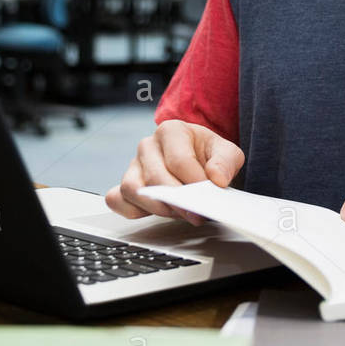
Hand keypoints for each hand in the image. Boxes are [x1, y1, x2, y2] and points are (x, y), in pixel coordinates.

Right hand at [105, 120, 244, 223]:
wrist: (200, 161)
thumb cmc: (209, 156)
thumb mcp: (228, 153)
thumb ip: (225, 162)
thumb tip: (216, 179)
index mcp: (172, 131)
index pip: (179, 160)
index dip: (194, 183)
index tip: (207, 198)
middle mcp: (148, 145)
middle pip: (155, 177)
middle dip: (177, 201)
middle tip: (196, 214)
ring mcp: (133, 165)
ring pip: (133, 190)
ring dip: (158, 208)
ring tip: (181, 214)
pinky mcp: (125, 185)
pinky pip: (117, 200)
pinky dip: (133, 210)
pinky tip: (157, 212)